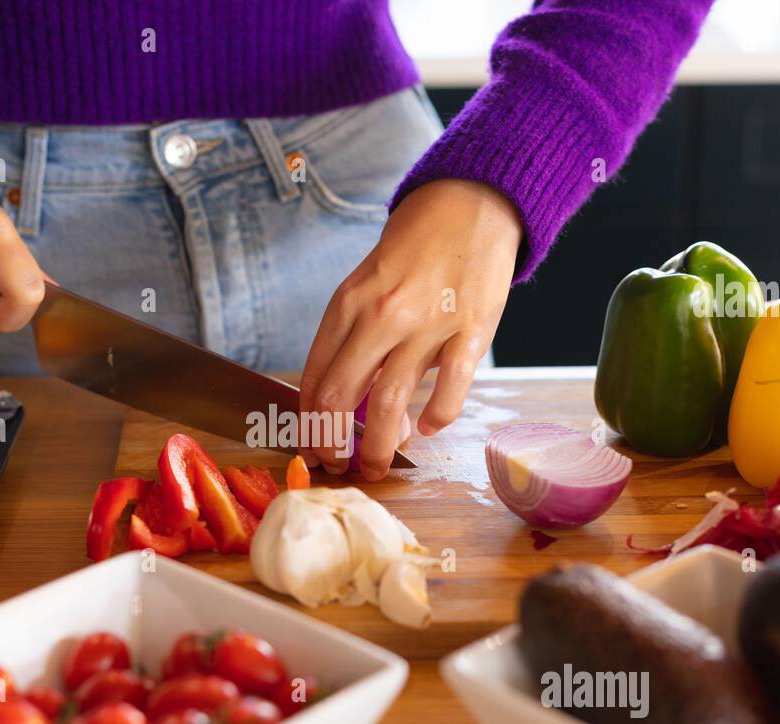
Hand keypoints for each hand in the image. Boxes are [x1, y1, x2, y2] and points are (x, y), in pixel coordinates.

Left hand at [300, 179, 520, 479]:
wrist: (472, 202)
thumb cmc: (416, 246)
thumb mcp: (369, 283)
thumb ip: (360, 340)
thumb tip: (358, 408)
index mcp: (349, 302)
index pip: (314, 378)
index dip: (308, 423)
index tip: (311, 446)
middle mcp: (381, 315)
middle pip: (339, 398)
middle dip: (331, 444)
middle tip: (338, 465)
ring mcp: (427, 325)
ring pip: (388, 405)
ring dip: (377, 447)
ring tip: (376, 466)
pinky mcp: (471, 331)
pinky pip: (449, 391)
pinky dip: (436, 418)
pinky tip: (428, 427)